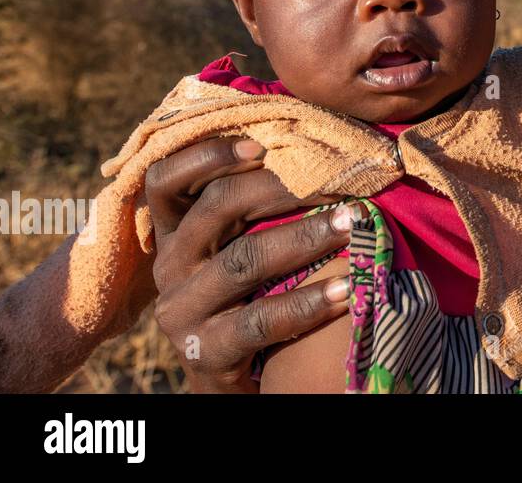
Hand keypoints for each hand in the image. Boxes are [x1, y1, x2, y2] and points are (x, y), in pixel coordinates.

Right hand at [144, 136, 351, 392]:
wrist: (235, 376)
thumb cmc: (251, 292)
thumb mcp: (241, 244)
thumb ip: (258, 204)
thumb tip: (320, 145)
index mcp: (174, 231)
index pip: (167, 180)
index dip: (207, 156)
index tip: (261, 145)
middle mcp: (170, 266)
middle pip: (217, 208)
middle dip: (283, 187)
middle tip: (341, 179)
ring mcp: (182, 311)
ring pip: (243, 260)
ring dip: (305, 237)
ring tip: (354, 222)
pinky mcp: (204, 352)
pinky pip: (259, 321)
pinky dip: (308, 303)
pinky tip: (347, 289)